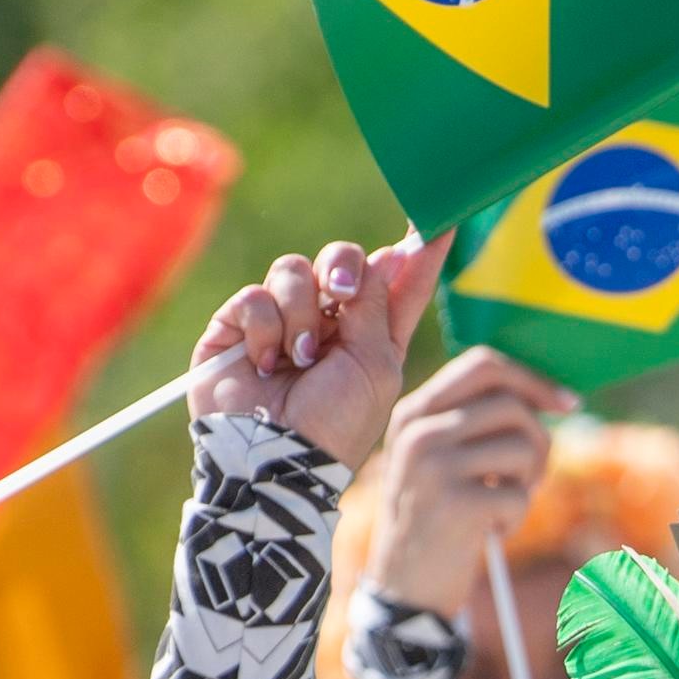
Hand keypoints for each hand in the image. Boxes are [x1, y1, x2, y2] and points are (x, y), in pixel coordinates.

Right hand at [189, 233, 454, 467]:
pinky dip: (265, 328)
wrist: (277, 456)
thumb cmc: (336, 421)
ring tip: (299, 359)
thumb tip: (390, 255)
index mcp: (372, 334)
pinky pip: (254, 295)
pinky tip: (266, 362)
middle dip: (344, 267)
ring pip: (294, 269)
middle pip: (342, 259)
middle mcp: (329, 322)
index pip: (398, 282)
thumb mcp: (375, 364)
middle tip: (343, 295)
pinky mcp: (237, 327)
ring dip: (301, 312)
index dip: (419, 252)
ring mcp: (282, 322)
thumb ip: (380, 306)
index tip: (441, 223)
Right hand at [364, 351, 579, 612]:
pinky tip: (489, 533)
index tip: (567, 402)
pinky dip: (516, 517)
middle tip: (530, 477)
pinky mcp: (455, 504)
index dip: (532, 380)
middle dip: (539, 440)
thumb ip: (474, 422)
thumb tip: (548, 395)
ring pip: (521, 446)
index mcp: (412, 412)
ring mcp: (433, 466)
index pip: (482, 365)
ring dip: (527, 482)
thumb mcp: (438, 460)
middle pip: (511, 404)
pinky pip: (518, 494)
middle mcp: (418, 432)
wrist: (404, 590)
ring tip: (501, 507)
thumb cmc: (436, 521)